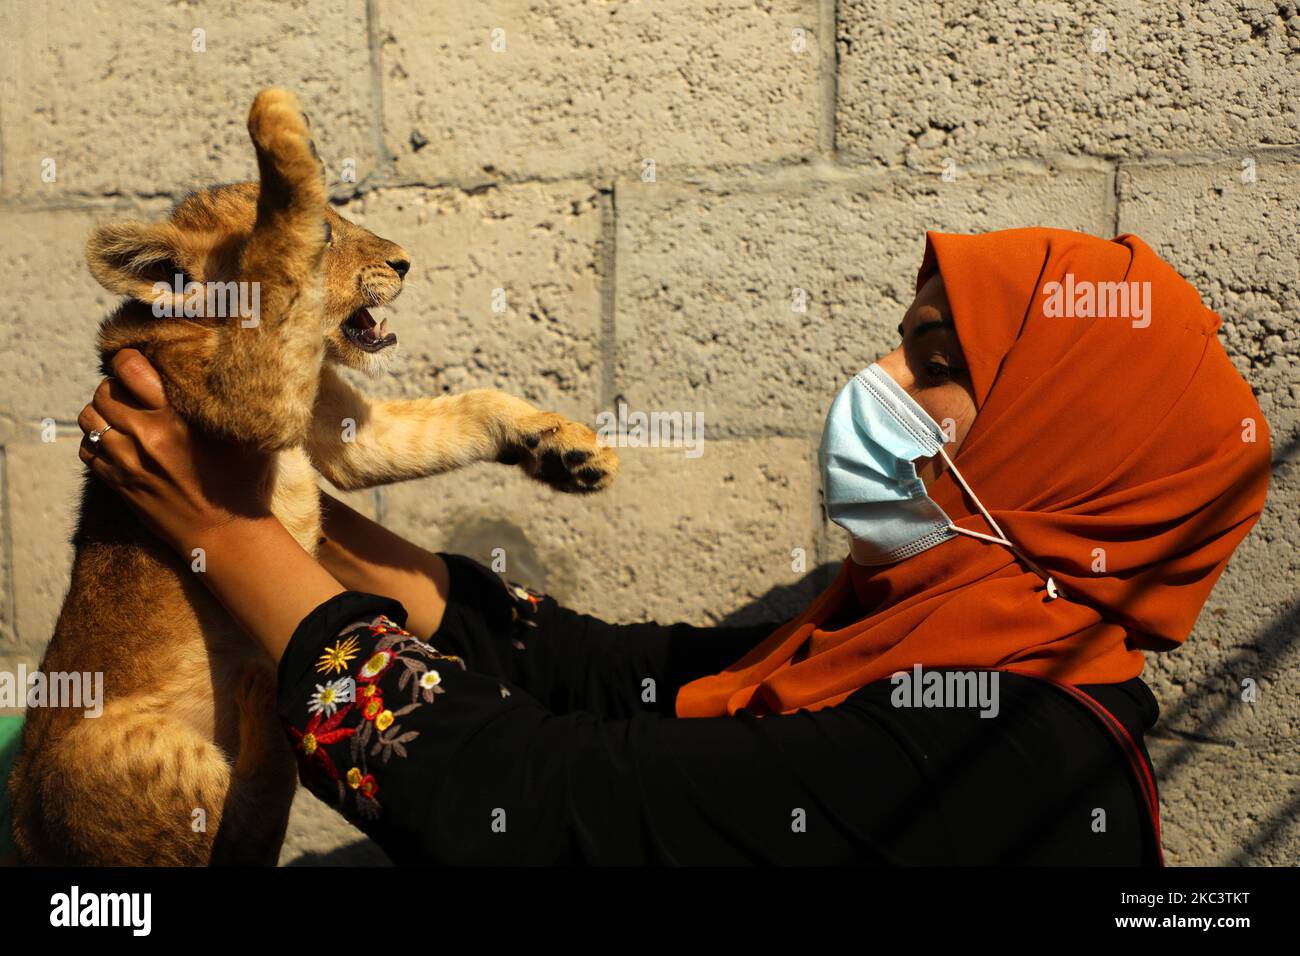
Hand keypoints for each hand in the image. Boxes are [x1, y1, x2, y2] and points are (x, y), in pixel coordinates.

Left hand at [78, 349, 275, 555]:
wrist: (224, 532)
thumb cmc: (240, 480)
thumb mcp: (240, 435)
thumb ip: (222, 403)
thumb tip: (217, 372)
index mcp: (175, 419)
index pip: (129, 369)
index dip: (127, 360)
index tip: (136, 363)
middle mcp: (145, 436)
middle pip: (104, 391)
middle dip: (114, 386)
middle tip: (131, 392)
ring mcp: (126, 462)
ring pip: (88, 419)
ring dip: (101, 412)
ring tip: (119, 416)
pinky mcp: (117, 483)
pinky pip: (85, 450)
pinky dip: (94, 441)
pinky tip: (115, 443)